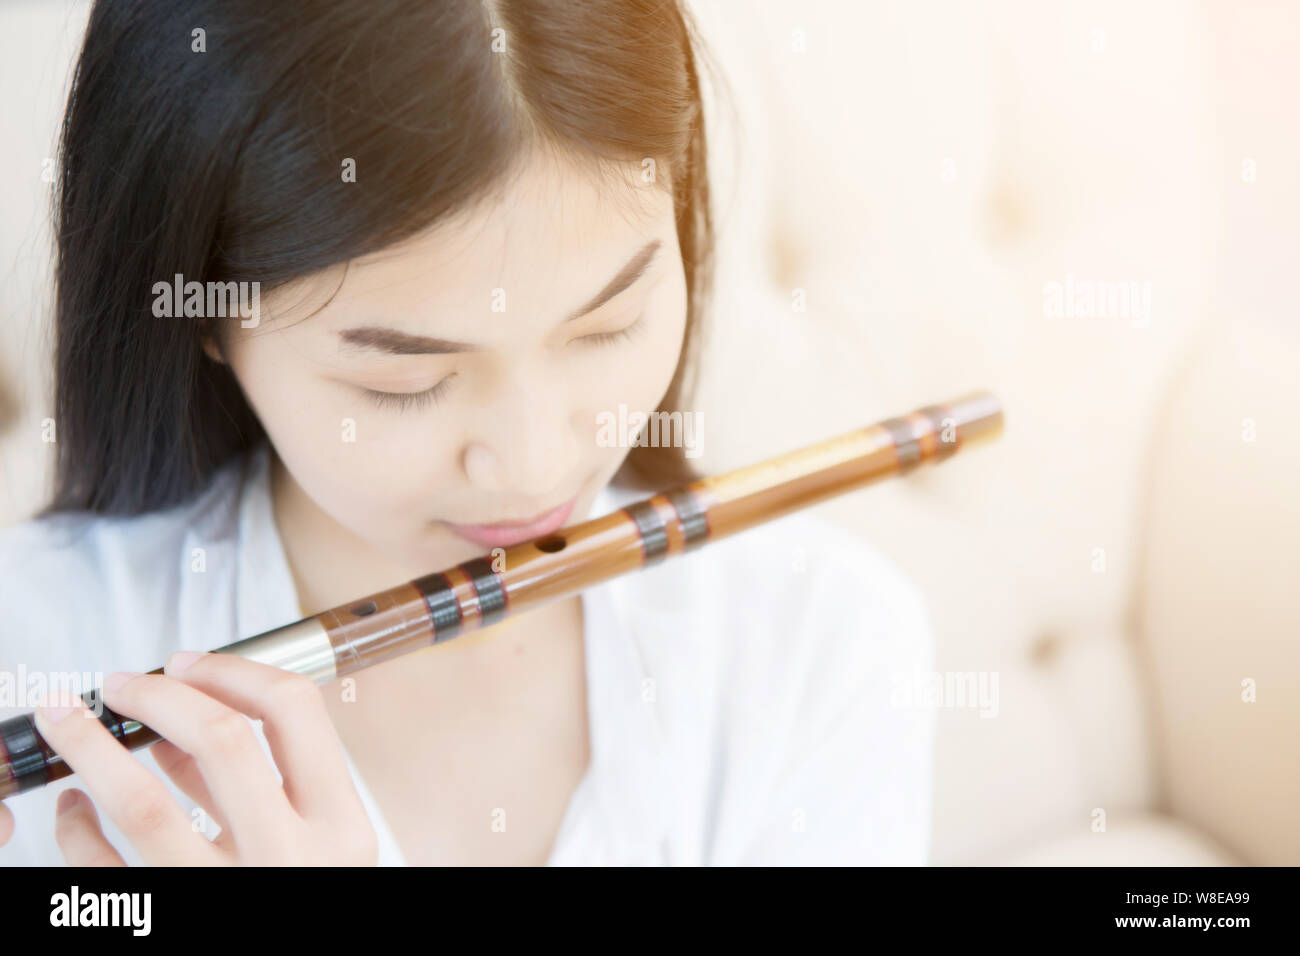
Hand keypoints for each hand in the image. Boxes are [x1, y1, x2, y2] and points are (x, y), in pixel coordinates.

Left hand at [33, 651, 377, 865]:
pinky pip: (101, 875)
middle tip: (121, 682)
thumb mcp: (320, 846)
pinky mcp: (169, 929)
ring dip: (91, 748)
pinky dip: (75, 829)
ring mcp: (226, 897)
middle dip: (160, 694)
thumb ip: (271, 786)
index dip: (233, 670)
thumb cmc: (303, 895)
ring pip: (142, 804)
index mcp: (340, 827)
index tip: (188, 661)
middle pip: (221, 741)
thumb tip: (181, 728)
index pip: (295, 712)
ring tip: (64, 719)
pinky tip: (69, 807)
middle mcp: (290, 860)